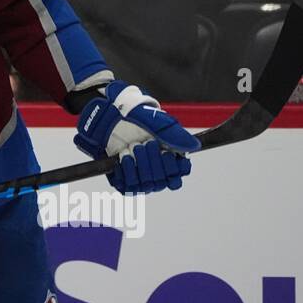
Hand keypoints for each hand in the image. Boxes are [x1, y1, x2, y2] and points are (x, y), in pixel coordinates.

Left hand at [73, 80, 199, 193]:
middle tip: (146, 144)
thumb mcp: (158, 122)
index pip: (177, 178)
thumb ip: (176, 135)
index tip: (167, 153)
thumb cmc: (136, 117)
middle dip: (154, 162)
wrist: (109, 115)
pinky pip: (128, 187)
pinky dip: (127, 171)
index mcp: (167, 160)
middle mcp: (154, 172)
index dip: (174, 168)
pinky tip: (124, 156)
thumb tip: (194, 146)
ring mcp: (138, 177)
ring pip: (147, 185)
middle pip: (162, 182)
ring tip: (133, 147)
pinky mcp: (122, 180)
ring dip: (141, 165)